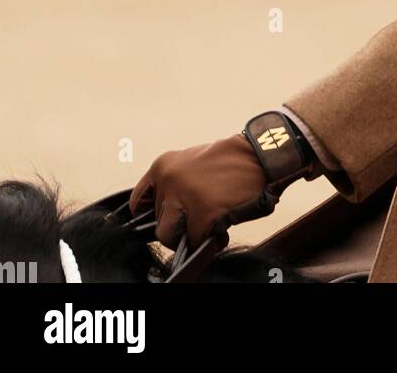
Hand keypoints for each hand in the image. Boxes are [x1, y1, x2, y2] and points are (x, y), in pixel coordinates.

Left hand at [128, 133, 278, 249]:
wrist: (258, 156)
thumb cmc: (228, 162)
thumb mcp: (190, 164)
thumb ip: (173, 185)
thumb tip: (163, 216)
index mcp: (162, 166)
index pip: (138, 203)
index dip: (152, 215)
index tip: (163, 221)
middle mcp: (168, 181)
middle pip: (158, 223)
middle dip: (178, 226)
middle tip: (197, 219)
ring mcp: (185, 198)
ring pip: (169, 235)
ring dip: (188, 235)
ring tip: (206, 224)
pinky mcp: (203, 213)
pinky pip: (196, 240)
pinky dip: (209, 238)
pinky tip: (221, 225)